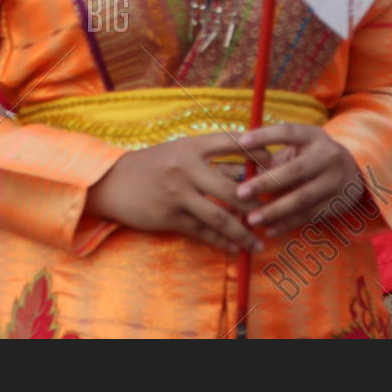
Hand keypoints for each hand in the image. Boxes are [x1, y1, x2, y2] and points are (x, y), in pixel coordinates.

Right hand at [85, 133, 271, 253]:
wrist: (112, 183)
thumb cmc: (152, 165)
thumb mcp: (179, 150)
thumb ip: (209, 156)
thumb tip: (247, 168)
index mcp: (192, 145)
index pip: (234, 144)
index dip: (259, 155)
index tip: (278, 167)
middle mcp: (186, 168)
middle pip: (233, 188)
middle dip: (258, 204)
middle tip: (277, 213)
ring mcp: (178, 194)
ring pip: (221, 216)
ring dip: (243, 232)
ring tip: (259, 242)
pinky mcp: (170, 217)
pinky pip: (203, 233)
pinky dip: (222, 242)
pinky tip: (235, 248)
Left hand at [235, 124, 361, 236]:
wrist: (353, 171)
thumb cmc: (311, 157)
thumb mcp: (299, 147)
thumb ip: (274, 157)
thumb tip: (242, 172)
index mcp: (314, 136)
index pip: (288, 132)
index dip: (266, 136)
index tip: (242, 141)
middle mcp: (328, 156)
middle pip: (295, 170)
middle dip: (266, 183)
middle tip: (240, 193)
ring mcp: (335, 181)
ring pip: (302, 198)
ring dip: (275, 210)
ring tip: (252, 219)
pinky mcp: (337, 203)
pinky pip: (309, 216)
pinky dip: (287, 224)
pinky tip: (269, 229)